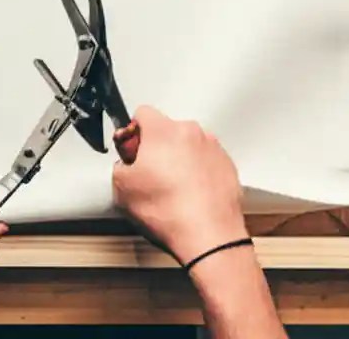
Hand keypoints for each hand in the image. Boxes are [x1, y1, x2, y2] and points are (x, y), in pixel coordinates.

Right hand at [112, 105, 247, 262]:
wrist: (209, 236)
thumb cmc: (170, 212)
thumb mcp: (122, 189)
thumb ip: (120, 166)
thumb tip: (127, 167)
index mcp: (164, 131)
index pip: (142, 113)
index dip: (132, 133)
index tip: (132, 151)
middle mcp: (192, 133)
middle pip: (167, 130)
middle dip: (156, 148)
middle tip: (149, 174)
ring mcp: (213, 149)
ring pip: (188, 146)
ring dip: (178, 160)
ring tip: (172, 190)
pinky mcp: (228, 167)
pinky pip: (206, 162)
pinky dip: (197, 174)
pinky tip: (189, 196)